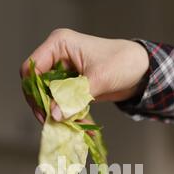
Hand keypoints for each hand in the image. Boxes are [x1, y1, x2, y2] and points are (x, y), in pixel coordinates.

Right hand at [20, 28, 148, 121]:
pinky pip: (62, 104)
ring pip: (48, 98)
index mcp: (59, 45)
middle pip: (36, 86)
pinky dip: (70, 116)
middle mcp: (56, 57)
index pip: (31, 68)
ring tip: (73, 128)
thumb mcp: (98, 79)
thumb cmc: (122, 63)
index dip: (33, 91)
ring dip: (58, 114)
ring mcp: (63, 73)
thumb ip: (74, 97)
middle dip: (45, 106)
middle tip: (54, 124)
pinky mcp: (71, 87)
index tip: (43, 111)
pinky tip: (83, 127)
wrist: (141, 70)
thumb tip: (54, 115)